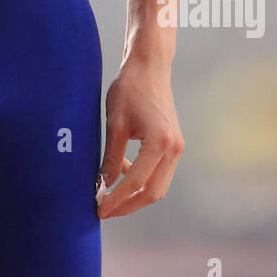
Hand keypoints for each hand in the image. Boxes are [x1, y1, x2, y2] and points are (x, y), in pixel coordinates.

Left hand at [98, 56, 183, 217]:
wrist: (149, 67)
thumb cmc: (130, 89)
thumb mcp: (115, 123)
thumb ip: (112, 157)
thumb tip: (104, 184)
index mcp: (160, 143)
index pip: (136, 183)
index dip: (116, 199)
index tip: (99, 208)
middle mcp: (174, 149)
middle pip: (153, 193)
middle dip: (128, 205)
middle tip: (104, 210)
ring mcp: (177, 147)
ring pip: (158, 185)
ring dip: (135, 195)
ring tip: (109, 197)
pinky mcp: (173, 144)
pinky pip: (159, 172)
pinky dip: (142, 180)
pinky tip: (121, 174)